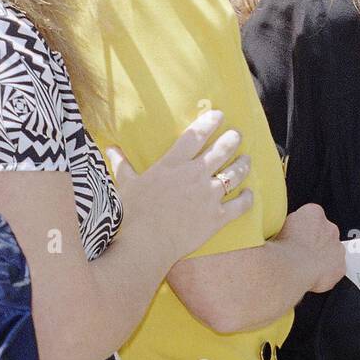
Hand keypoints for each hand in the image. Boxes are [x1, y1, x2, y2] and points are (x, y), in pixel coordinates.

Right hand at [106, 109, 252, 266]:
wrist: (145, 244)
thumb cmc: (131, 214)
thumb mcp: (125, 184)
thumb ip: (122, 164)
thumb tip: (110, 147)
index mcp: (173, 164)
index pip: (195, 135)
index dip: (209, 122)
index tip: (219, 115)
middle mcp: (195, 174)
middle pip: (222, 150)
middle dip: (232, 139)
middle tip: (236, 135)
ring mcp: (209, 195)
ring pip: (235, 173)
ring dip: (243, 164)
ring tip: (246, 159)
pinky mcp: (217, 217)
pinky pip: (240, 205)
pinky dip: (247, 198)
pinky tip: (250, 194)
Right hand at [275, 202, 344, 292]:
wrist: (290, 268)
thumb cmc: (281, 248)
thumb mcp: (276, 226)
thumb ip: (285, 223)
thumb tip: (280, 227)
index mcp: (313, 212)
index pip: (310, 216)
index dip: (301, 228)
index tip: (295, 236)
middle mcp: (329, 227)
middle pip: (323, 232)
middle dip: (314, 241)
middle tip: (300, 251)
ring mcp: (337, 247)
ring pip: (331, 250)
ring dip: (321, 256)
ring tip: (304, 265)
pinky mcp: (340, 266)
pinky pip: (334, 269)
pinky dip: (326, 272)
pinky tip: (312, 275)